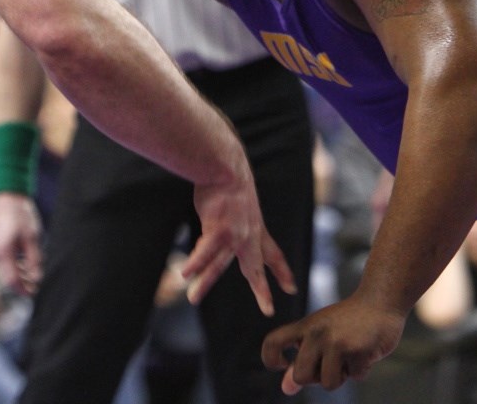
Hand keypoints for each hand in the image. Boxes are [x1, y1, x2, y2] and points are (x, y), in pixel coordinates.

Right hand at [0, 192, 42, 294]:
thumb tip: (37, 278)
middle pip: (7, 279)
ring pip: (6, 272)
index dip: (24, 290)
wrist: (8, 197)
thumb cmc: (21, 215)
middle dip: (22, 285)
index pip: (12, 281)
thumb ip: (33, 260)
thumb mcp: (31, 238)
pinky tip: (27, 265)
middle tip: (38, 287)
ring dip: (20, 277)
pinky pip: (4, 264)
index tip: (36, 294)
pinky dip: (15, 268)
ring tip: (35, 277)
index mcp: (3, 253)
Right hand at [183, 169, 296, 316]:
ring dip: (204, 282)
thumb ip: (227, 227)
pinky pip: (203, 252)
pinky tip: (184, 273)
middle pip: (255, 268)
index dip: (282, 272)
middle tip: (268, 310)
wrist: (227, 167)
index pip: (273, 254)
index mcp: (256, 228)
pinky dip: (194, 262)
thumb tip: (206, 245)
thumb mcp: (236, 206)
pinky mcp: (217, 230)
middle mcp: (248, 235)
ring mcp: (233, 235)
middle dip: (261, 290)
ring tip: (192, 299)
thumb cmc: (228, 180)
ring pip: (218, 265)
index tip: (292, 288)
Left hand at [261, 295, 405, 393]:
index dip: (271, 360)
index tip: (284, 364)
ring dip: (341, 376)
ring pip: (328, 384)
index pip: (272, 343)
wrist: (380, 301)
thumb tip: (286, 388)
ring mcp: (338, 342)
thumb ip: (302, 361)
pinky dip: (361, 370)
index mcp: (305, 326)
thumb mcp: (319, 334)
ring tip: (348, 356)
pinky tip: (365, 351)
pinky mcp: (359, 351)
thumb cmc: (347, 321)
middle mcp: (318, 333)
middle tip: (329, 362)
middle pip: (301, 376)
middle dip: (315, 378)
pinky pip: (355, 378)